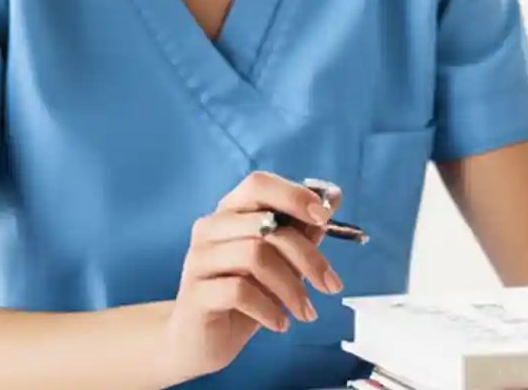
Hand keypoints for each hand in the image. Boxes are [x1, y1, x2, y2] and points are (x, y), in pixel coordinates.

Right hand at [162, 171, 344, 381]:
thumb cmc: (243, 297)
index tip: (325, 218)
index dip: (294, 196)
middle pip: (265, 225)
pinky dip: (269, 309)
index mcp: (230, 212)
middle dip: (307, 255)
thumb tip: (332, 196)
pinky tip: (280, 323)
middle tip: (331, 284)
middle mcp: (210, 228)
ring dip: (292, 287)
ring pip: (255, 257)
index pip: (259, 184)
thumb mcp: (280, 262)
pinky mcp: (195, 293)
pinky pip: (240, 291)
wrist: (200, 343)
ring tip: (305, 311)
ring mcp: (199, 259)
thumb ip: (301, 229)